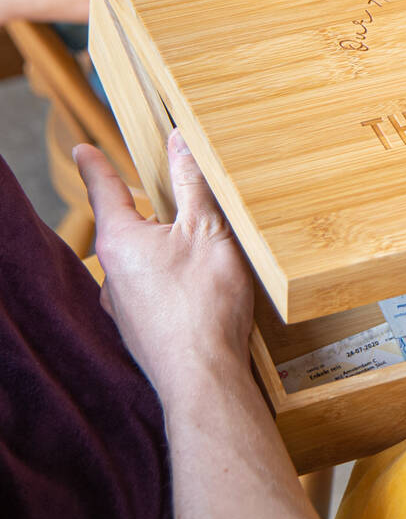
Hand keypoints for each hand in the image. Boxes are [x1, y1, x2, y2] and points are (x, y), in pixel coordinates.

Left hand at [74, 131, 253, 398]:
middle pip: (130, 229)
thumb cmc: (204, 302)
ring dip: (168, 254)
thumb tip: (181, 140)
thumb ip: (192, 183)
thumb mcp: (208, 229)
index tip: (84, 150)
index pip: (106, 191)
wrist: (203, 379)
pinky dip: (174, 283)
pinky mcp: (141, 331)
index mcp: (122, 241)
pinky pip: (154, 293)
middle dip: (154, 216)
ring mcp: (124, 307)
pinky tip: (202, 292)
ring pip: (143, 264)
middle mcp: (113, 274)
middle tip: (183, 206)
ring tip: (206, 256)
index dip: (97, 166)